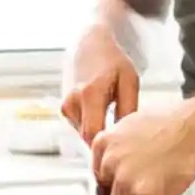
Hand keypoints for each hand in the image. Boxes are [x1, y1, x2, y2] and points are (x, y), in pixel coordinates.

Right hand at [62, 25, 139, 144]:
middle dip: (105, 142)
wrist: (89, 44)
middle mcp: (71, 103)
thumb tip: (125, 136)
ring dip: (100, 132)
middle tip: (125, 139)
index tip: (123, 150)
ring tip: (116, 119)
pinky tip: (105, 114)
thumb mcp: (129, 81)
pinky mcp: (65, 109)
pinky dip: (94, 125)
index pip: (93, 135)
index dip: (107, 147)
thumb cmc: (113, 62)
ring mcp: (65, 107)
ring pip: (85, 134)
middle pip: (88, 138)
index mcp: (88, 95)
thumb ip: (128, 109)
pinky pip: (82, 127)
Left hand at [91, 105, 194, 194]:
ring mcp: (126, 182)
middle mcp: (110, 164)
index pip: (98, 179)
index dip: (113, 187)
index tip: (119, 192)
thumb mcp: (130, 126)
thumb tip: (111, 170)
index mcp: (102, 144)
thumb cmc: (170, 124)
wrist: (194, 128)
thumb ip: (115, 149)